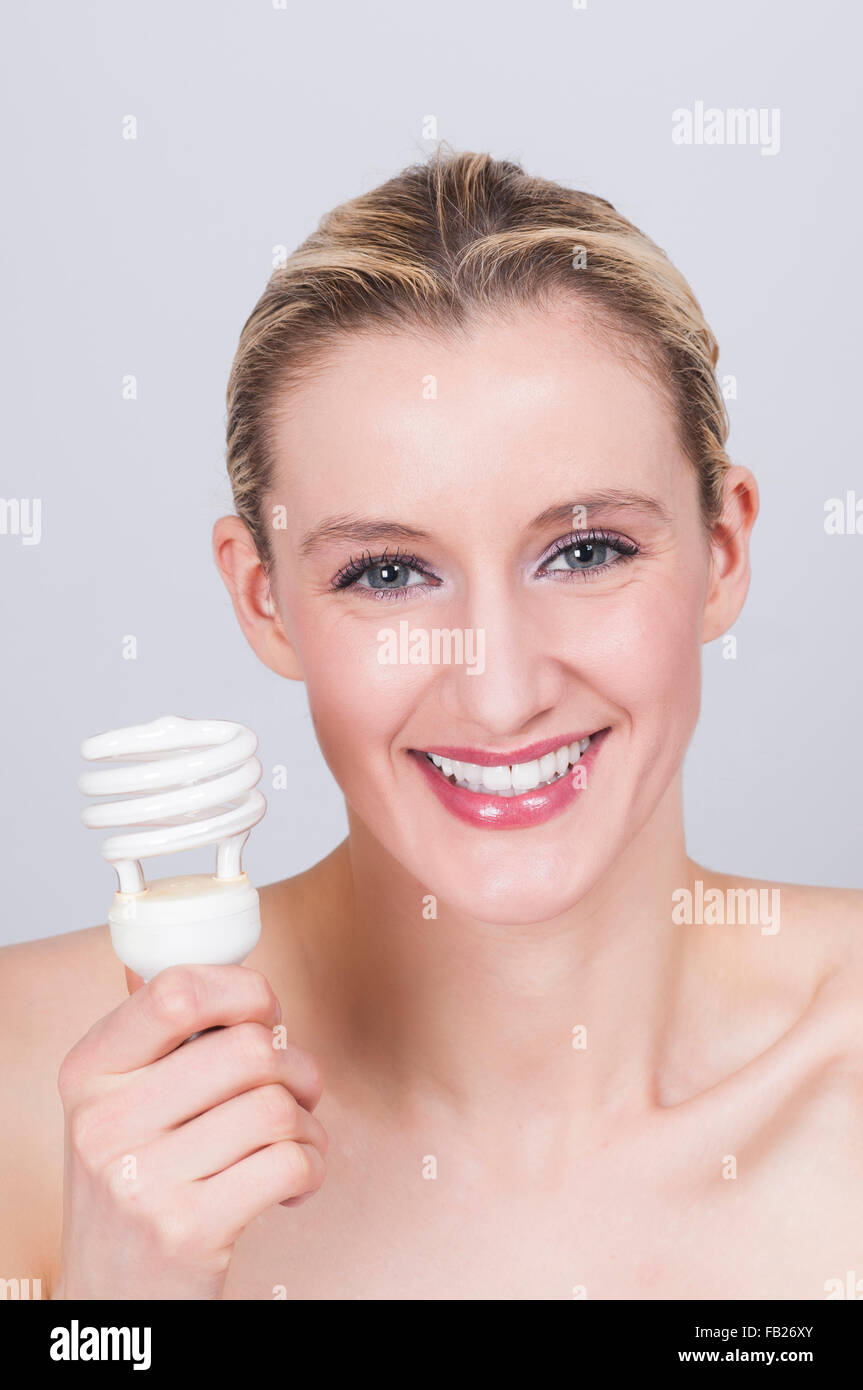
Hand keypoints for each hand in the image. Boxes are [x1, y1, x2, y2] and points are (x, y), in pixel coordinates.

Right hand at [53, 964, 326, 1299]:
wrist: (112, 1296)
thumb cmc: (137, 1183)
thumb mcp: (121, 1105)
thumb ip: (164, 1041)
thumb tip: (232, 974)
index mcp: (90, 1071)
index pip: (177, 991)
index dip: (245, 991)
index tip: (265, 1016)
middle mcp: (105, 1121)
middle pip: (248, 1049)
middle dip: (296, 1068)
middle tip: (296, 1091)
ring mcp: (142, 1179)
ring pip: (276, 1106)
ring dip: (307, 1125)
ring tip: (291, 1143)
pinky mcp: (187, 1229)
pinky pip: (290, 1163)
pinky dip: (311, 1168)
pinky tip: (291, 1183)